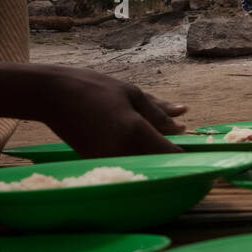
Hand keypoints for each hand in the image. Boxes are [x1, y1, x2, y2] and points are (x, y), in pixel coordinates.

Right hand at [38, 66, 187, 157]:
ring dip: (155, 152)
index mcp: (135, 132)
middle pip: (158, 161)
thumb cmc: (93, 89)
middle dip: (173, 153)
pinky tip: (138, 135)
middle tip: (185, 141)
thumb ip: (159, 112)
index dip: (187, 155)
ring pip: (143, 162)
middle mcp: (124, 152)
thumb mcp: (131, 94)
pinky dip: (138, 151)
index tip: (201, 152)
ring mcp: (110, 159)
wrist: (51, 96)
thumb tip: (184, 122)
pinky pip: (128, 159)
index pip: (171, 154)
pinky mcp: (99, 162)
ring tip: (159, 134)